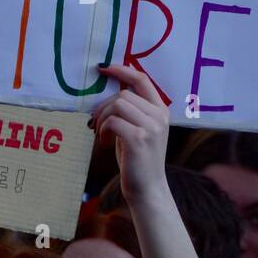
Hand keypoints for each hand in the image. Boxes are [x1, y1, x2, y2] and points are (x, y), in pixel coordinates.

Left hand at [90, 65, 169, 205]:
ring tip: (100, 133)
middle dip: (104, 107)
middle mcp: (159, 116)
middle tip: (96, 122)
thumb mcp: (139, 130)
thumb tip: (108, 93)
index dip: (121, 70)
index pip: (142, 79)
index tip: (103, 68)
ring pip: (117, 105)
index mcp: (161, 110)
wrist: (148, 189)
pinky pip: (113, 121)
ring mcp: (151, 127)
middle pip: (123, 95)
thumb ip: (132, 111)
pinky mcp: (139, 139)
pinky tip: (104, 141)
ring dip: (102, 118)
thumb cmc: (138, 159)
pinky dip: (103, 129)